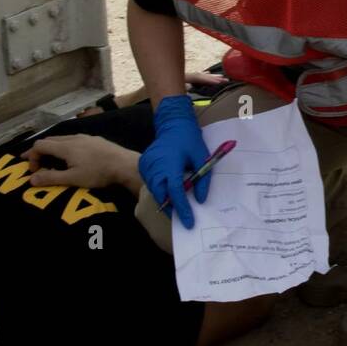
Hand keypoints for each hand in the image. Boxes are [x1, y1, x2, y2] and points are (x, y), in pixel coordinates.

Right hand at [21, 135, 136, 190]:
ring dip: (53, 148)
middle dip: (40, 151)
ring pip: (63, 139)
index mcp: (65, 146)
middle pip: (50, 140)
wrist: (125, 165)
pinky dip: (65, 147)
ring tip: (51, 160)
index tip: (33, 171)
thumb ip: (51, 177)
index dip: (32, 157)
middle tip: (35, 163)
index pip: (40, 145)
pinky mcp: (96, 140)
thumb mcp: (73, 179)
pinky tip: (71, 156)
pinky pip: (74, 140)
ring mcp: (86, 137)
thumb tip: (31, 179)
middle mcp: (74, 138)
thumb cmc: (98, 173)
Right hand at [137, 95, 210, 228]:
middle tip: (183, 219)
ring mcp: (147, 165)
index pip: (175, 192)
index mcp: (170, 163)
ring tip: (177, 209)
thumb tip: (200, 200)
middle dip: (172, 209)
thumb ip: (202, 179)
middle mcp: (155, 166)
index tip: (189, 222)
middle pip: (161, 195)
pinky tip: (169, 194)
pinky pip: (151, 183)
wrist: (172, 122)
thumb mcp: (202, 157)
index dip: (182, 209)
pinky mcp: (143, 165)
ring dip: (165, 200)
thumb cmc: (189, 139)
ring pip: (155, 191)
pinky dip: (160, 191)